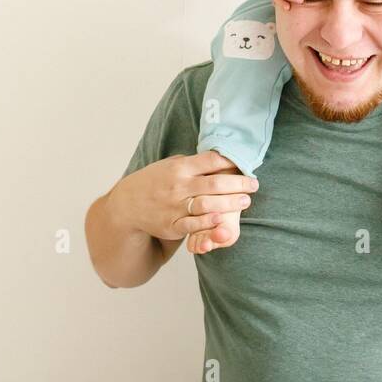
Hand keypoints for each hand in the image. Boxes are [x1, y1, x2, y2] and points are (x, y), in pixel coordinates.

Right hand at [109, 149, 256, 249]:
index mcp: (180, 167)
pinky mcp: (171, 225)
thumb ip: (194, 163)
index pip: (211, 160)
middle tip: (254, 185)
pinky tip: (223, 220)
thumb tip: (222, 156)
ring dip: (229, 203)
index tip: (246, 163)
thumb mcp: (171, 165)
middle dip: (238, 184)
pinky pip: (193, 225)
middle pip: (214, 183)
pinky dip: (208, 222)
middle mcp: (178, 186)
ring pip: (207, 204)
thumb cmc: (156, 181)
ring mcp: (174, 206)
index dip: (231, 161)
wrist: (127, 205)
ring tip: (246, 200)